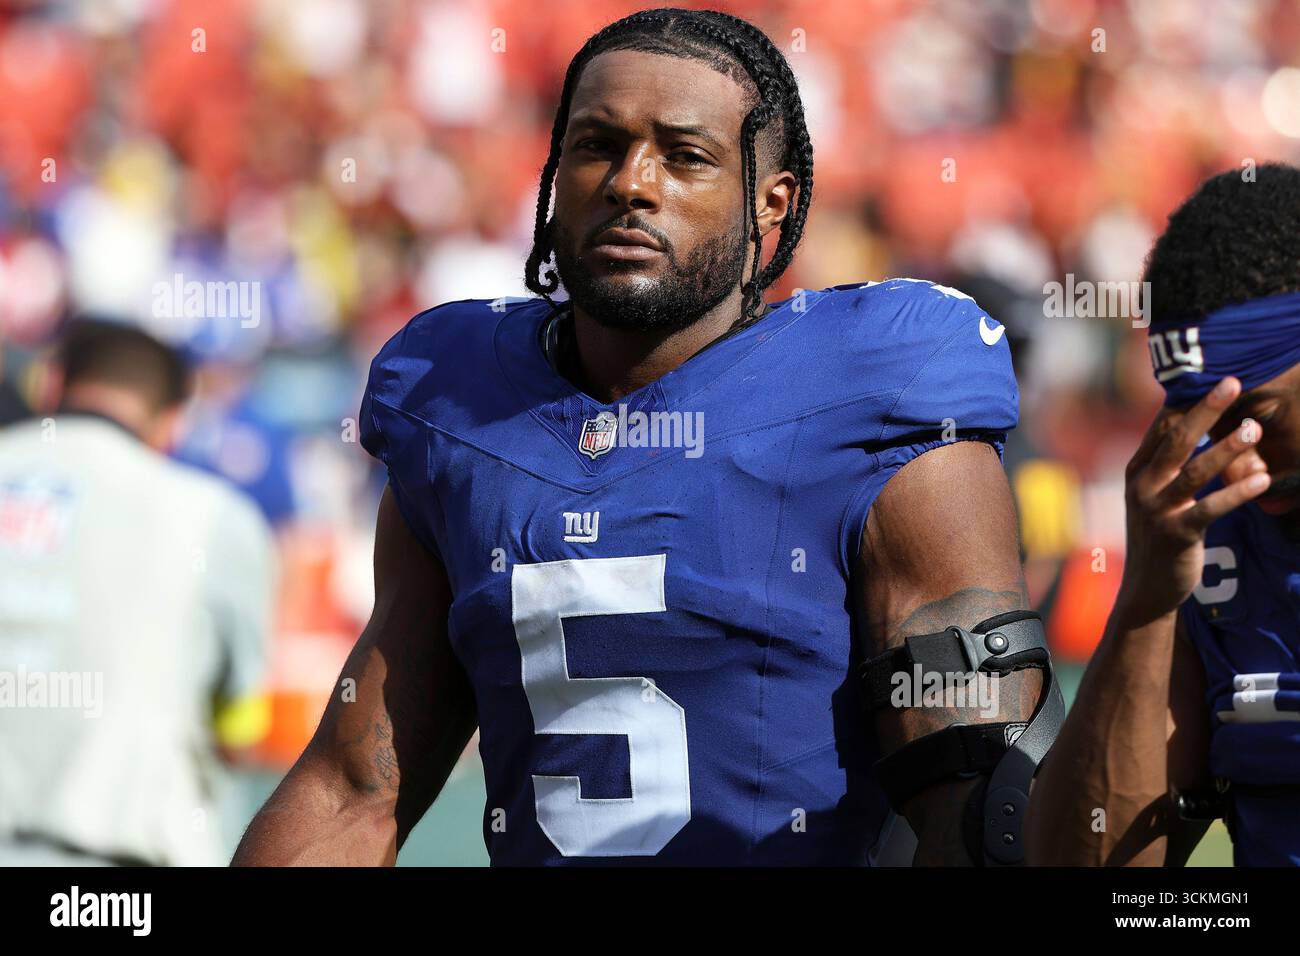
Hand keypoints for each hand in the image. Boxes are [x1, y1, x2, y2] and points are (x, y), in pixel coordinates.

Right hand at [1116, 377, 1269, 625]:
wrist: (1147, 588)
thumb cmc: (1158, 535)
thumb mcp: (1155, 496)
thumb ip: (1168, 465)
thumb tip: (1192, 425)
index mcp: (1138, 470)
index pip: (1161, 427)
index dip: (1186, 401)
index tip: (1212, 378)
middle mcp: (1142, 485)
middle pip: (1176, 440)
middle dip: (1205, 409)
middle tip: (1232, 383)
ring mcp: (1156, 510)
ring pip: (1194, 471)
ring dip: (1227, 448)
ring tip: (1254, 428)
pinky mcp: (1175, 534)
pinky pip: (1210, 509)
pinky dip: (1237, 493)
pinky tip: (1261, 481)